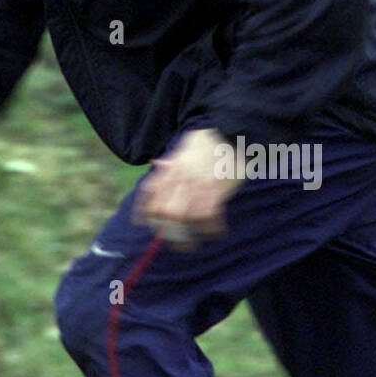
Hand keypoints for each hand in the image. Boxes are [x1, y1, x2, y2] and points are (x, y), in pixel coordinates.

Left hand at [133, 127, 242, 249]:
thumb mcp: (185, 146)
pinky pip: (207, 217)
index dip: (143, 211)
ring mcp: (197, 185)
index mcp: (171, 168)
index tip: (142, 223)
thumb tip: (159, 164)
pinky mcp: (215, 191)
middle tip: (174, 241)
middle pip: (163, 211)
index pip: (149, 192)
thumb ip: (172, 159)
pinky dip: (211, 229)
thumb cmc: (211, 140)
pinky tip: (216, 232)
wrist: (233, 131)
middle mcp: (180, 178)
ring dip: (186, 236)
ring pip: (181, 218)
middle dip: (166, 230)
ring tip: (192, 245)